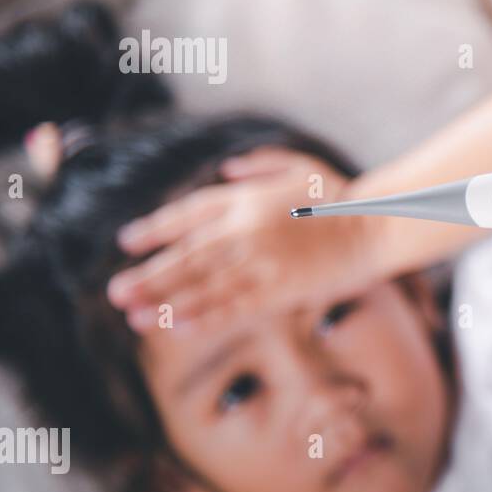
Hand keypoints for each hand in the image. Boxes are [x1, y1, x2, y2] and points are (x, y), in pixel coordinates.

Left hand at [106, 147, 377, 332]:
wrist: (375, 226)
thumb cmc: (340, 195)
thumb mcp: (299, 164)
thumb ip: (259, 165)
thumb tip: (226, 169)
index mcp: (246, 198)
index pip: (188, 214)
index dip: (155, 228)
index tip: (127, 242)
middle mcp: (246, 230)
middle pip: (186, 256)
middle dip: (149, 275)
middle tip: (115, 291)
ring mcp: (262, 262)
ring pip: (203, 286)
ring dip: (166, 302)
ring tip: (134, 316)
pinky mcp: (280, 289)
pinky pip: (235, 306)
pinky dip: (205, 317)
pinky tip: (179, 326)